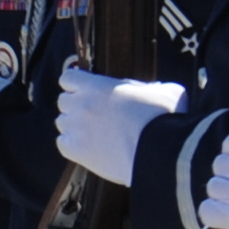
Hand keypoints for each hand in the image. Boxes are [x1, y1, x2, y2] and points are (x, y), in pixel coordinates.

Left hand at [57, 69, 185, 184]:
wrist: (158, 151)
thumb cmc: (164, 118)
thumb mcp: (167, 92)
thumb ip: (154, 87)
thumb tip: (156, 90)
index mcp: (97, 86)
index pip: (68, 78)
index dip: (77, 83)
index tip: (86, 89)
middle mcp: (80, 104)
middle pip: (63, 101)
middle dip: (76, 105)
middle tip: (95, 114)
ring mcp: (75, 128)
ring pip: (62, 123)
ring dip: (74, 125)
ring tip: (94, 133)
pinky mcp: (75, 151)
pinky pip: (62, 144)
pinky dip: (72, 145)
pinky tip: (89, 148)